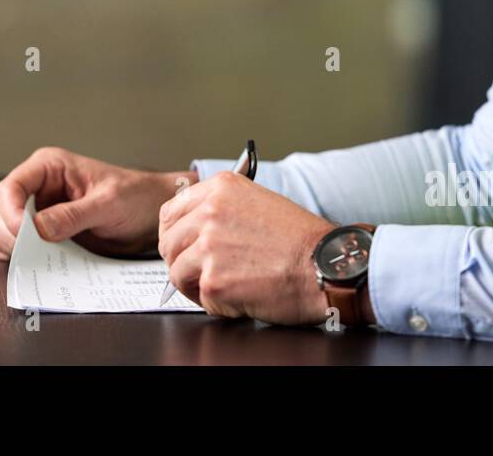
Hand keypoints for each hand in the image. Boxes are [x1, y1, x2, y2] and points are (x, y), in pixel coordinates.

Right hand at [0, 146, 196, 259]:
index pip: (10, 187)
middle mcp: (37, 187)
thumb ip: (73, 215)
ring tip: (34, 258)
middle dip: (8, 232)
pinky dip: (16, 256)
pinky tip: (34, 262)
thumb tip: (39, 228)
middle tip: (29, 252)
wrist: (151, 215)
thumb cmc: (134, 198)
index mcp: (49, 167)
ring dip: (10, 246)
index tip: (21, 235)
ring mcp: (37, 210)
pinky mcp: (41, 233)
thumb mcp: (108, 204)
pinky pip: (13, 245)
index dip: (8, 212)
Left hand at [157, 170, 336, 325]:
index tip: (181, 245)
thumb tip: (192, 228)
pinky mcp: (214, 281)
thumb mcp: (258, 202)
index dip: (173, 233)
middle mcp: (209, 212)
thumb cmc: (300, 239)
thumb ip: (221, 209)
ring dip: (197, 285)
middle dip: (182, 262)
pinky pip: (200, 298)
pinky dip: (218, 304)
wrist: (325, 266)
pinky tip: (241, 296)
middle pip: (168, 243)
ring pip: (177, 273)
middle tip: (203, 272)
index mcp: (220, 188)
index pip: (170, 211)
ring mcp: (209, 247)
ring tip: (226, 286)